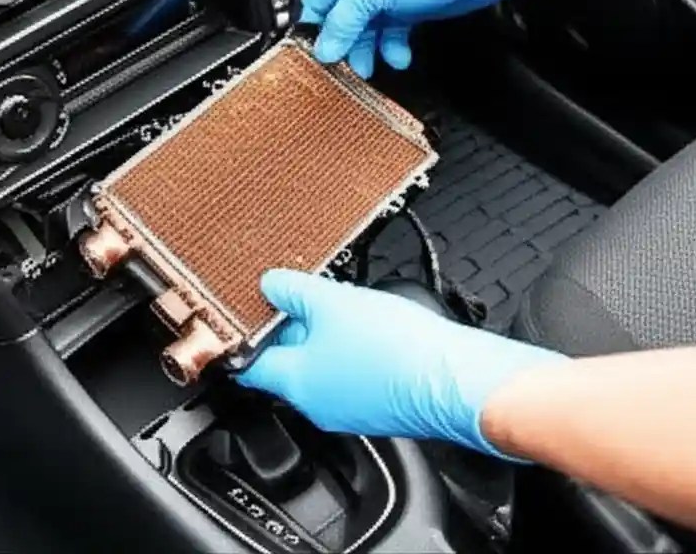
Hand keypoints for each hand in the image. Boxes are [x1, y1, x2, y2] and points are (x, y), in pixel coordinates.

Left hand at [236, 270, 566, 457]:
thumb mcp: (332, 302)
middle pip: (285, 362)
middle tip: (298, 294)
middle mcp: (316, 404)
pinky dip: (352, 348)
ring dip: (324, 334)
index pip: (247, 365)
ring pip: (321, 365)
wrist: (456, 380)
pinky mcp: (379, 404)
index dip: (241, 336)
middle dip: (289, 326)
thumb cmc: (397, 349)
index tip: (239, 316)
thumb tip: (269, 285)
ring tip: (340, 304)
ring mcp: (348, 408)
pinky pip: (352, 373)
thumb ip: (293, 291)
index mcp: (294, 384)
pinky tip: (369, 325)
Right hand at [300, 0, 605, 76]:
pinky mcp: (410, 8)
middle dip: (343, 46)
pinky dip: (392, 49)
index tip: (315, 57)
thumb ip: (344, 21)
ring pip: (366, 31)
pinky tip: (400, 57)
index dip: (314, 29)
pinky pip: (391, 35)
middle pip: (341, 20)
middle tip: (345, 70)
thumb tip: (323, 49)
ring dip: (367, 51)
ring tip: (371, 68)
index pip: (317, 0)